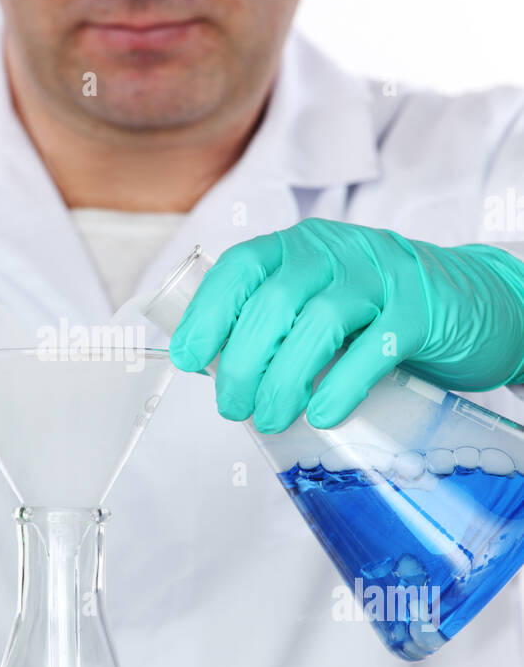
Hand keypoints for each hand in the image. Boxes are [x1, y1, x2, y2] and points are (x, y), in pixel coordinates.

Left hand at [168, 217, 523, 433]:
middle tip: (233, 407)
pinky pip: (374, 349)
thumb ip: (278, 325)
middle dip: (242, 362)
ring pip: (318, 324)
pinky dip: (341, 385)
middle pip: (273, 304)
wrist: (477, 303)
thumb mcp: (323, 302)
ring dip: (284, 379)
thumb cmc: (382, 312)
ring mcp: (381, 277)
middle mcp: (336, 252)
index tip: (188, 358)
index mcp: (300, 248)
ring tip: (269, 418)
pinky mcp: (420, 312)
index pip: (240, 267)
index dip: (208, 313)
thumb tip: (218, 372)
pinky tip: (323, 416)